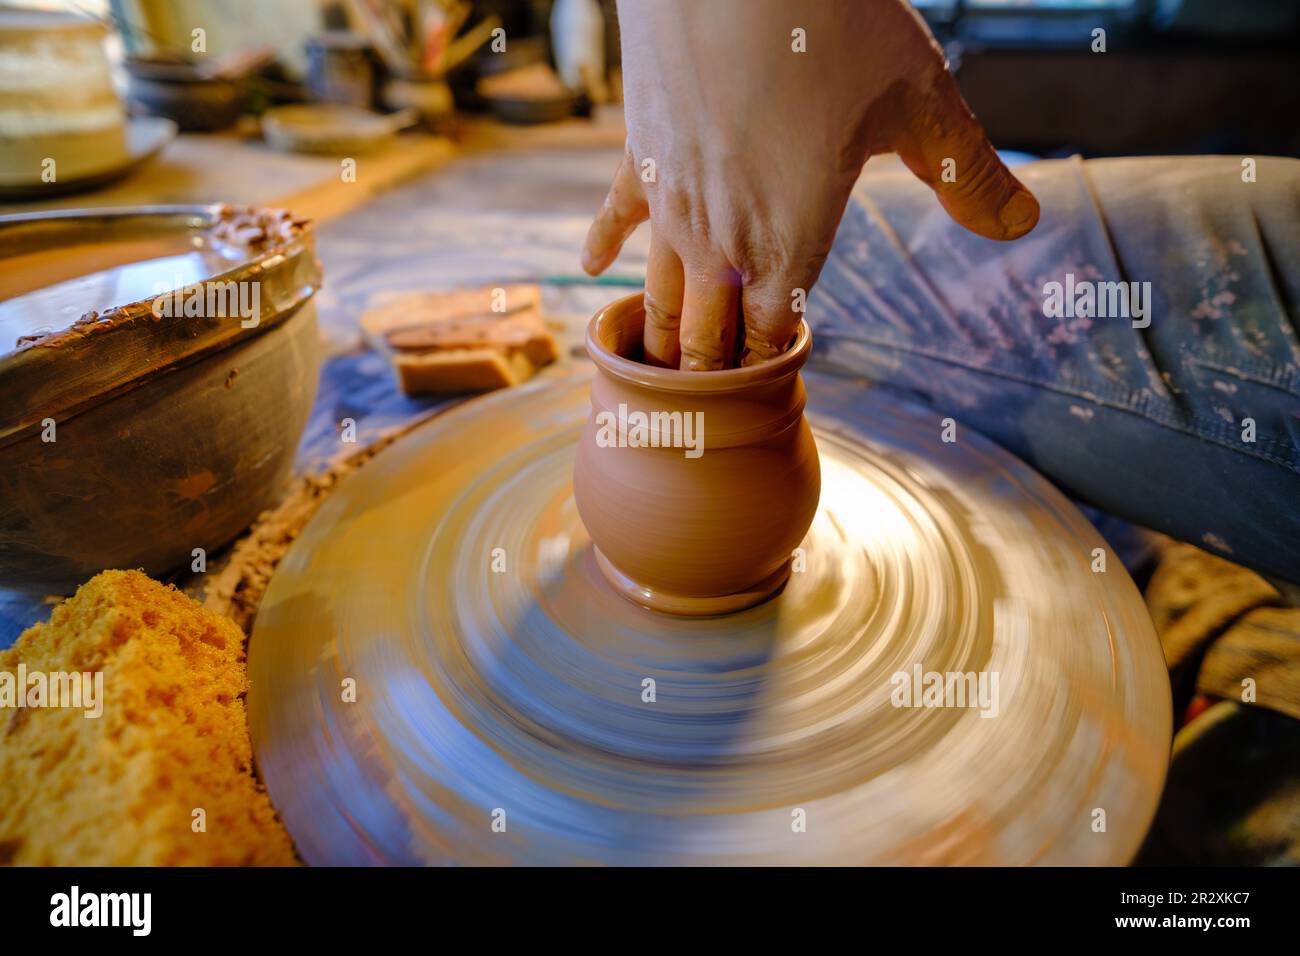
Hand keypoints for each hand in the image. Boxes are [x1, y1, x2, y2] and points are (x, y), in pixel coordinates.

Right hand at [582, 0, 1039, 368]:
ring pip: (657, 297)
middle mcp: (722, 244)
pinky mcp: (637, 157)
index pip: (769, 345)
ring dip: (660, 338)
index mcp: (790, 247)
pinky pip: (613, 219)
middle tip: (706, 411)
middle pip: (706, 340)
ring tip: (658, 373)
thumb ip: (969, 176)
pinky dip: (602, 251)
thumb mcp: (921, 104)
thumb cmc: (835, 29)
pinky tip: (592, 272)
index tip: (766, 395)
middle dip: (709, 377)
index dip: (768, 374)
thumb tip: (1027, 222)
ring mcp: (671, 205)